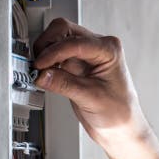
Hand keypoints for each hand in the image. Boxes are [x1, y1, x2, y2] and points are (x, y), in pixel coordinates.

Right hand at [33, 18, 150, 158]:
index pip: (75, 42)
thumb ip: (65, 84)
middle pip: (64, 30)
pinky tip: (43, 75)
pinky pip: (54, 54)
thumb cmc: (119, 113)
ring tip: (39, 72)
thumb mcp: (91, 98)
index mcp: (109, 50)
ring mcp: (86, 55)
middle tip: (37, 65)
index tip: (39, 65)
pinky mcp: (75, 65)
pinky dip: (45, 62)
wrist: (121, 128)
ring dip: (44, 52)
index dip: (54, 52)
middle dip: (47, 45)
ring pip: (57, 39)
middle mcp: (99, 48)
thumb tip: (41, 74)